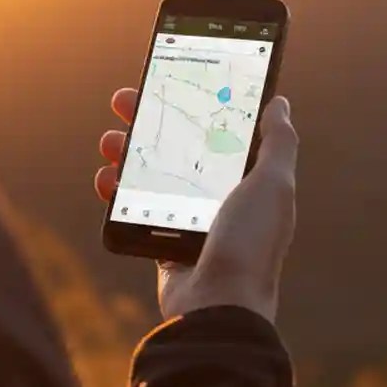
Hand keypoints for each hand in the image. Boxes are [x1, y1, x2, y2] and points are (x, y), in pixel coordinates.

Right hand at [95, 89, 297, 323]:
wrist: (219, 307)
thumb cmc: (251, 244)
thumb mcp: (274, 184)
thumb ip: (278, 143)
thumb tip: (280, 103)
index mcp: (251, 181)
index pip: (221, 130)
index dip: (197, 103)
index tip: (171, 79)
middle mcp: (222, 198)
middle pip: (180, 147)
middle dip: (150, 120)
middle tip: (123, 99)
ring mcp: (191, 220)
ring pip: (153, 174)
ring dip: (127, 152)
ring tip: (110, 140)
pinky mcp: (165, 244)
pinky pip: (135, 209)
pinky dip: (117, 192)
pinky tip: (105, 178)